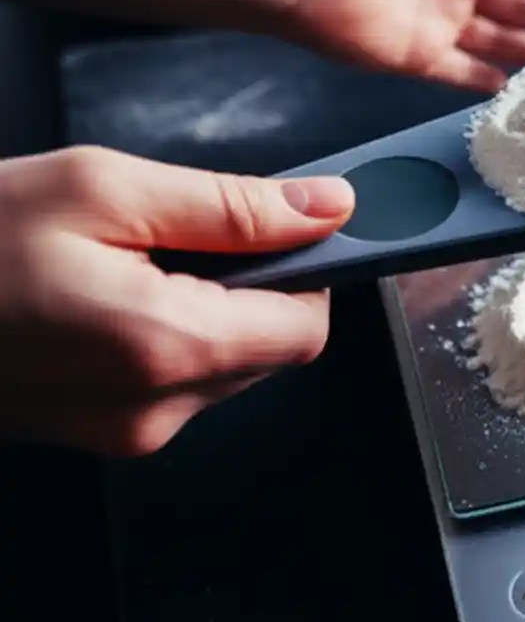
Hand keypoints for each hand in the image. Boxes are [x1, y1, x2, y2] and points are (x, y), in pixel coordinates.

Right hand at [0, 146, 354, 456]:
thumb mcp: (101, 189)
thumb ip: (231, 206)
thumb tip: (328, 210)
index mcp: (165, 347)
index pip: (307, 329)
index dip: (308, 272)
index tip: (285, 229)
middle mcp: (155, 409)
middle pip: (271, 348)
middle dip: (254, 286)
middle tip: (182, 234)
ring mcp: (125, 431)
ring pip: (227, 365)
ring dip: (209, 310)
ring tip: (128, 264)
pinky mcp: (99, 433)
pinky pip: (176, 382)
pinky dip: (168, 336)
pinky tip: (107, 298)